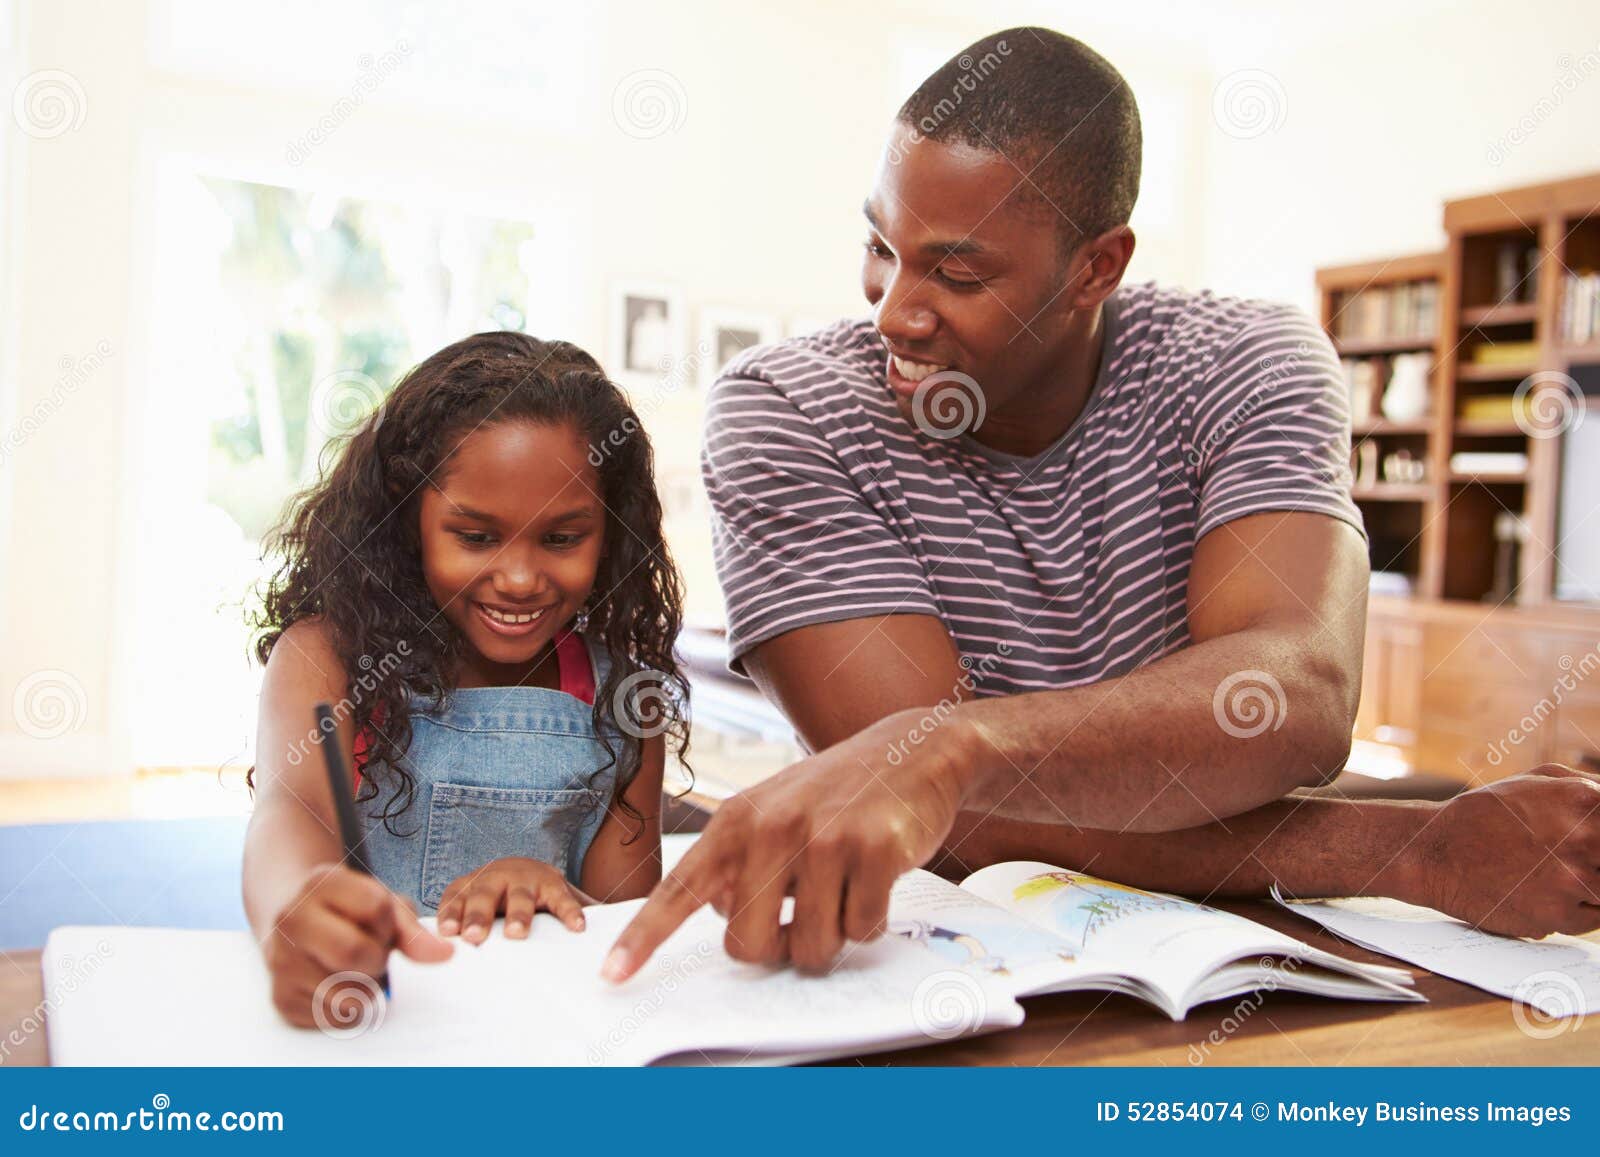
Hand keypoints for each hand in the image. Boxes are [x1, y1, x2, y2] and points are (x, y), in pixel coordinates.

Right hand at [262, 862, 452, 1028]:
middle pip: (356, 953)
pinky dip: (347, 1008)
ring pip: (346, 993)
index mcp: (322, 883)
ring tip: (352, 969)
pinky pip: (333, 1017)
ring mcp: (281, 960)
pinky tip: (335, 985)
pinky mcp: (281, 998)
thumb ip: (414, 930)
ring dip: (364, 988)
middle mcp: (292, 918)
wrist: (292, 924)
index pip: (376, 907)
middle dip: (377, 959)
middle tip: (371, 953)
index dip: (389, 923)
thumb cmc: (346, 913)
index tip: (380, 926)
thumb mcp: (381, 905)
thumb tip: (445, 954)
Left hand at [437, 857, 590, 942]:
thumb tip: (442, 959)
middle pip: (484, 894)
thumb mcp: (475, 908)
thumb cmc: (496, 901)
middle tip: (475, 935)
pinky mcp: (553, 885)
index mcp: (472, 885)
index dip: (451, 914)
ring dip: (517, 915)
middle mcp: (496, 877)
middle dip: (479, 914)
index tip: (448, 932)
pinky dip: (569, 912)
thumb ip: (462, 928)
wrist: (531, 871)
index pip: (456, 898)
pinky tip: (575, 927)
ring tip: (516, 933)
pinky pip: (561, 899)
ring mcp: (526, 879)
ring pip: (519, 896)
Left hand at [604, 708, 979, 981]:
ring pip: (810, 948)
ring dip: (832, 935)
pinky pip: (862, 930)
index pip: (680, 888)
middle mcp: (773, 826)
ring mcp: (825, 838)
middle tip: (798, 921)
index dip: (645, 938)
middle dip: (776, 949)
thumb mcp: (775, 810)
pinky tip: (876, 876)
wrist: (914, 750)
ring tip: (844, 887)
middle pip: (749, 946)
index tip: (613, 976)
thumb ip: (742, 862)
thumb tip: (727, 918)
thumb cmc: (838, 793)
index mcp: (738, 819)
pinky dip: (871, 920)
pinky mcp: (875, 851)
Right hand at [1413, 764, 1599, 936]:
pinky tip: (1546, 892)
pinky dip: (1576, 909)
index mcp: (1585, 799)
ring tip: (1556, 874)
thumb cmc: (1485, 813)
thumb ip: (1589, 787)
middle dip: (1597, 861)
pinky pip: (1593, 918)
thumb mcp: (1537, 780)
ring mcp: (1573, 880)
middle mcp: (1585, 838)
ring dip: (1591, 887)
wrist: (1435, 851)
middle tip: (1567, 859)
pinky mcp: (1558, 915)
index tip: (1592, 847)